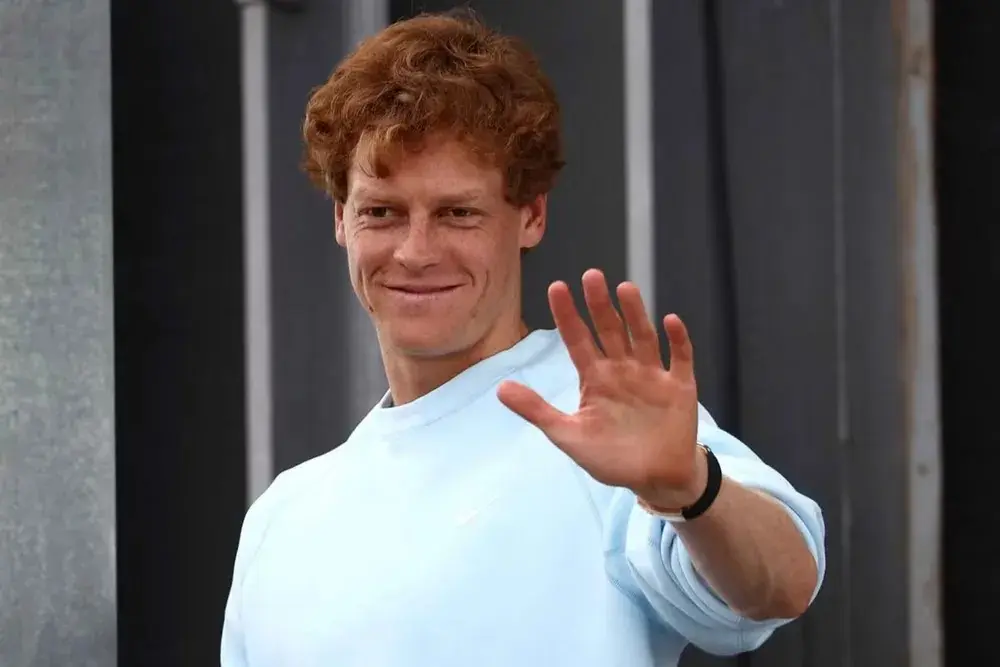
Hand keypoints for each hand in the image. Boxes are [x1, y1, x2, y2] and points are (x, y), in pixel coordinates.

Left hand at [497, 269, 704, 508]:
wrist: (655, 478)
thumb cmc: (611, 457)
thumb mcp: (568, 435)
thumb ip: (537, 410)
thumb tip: (500, 388)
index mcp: (595, 377)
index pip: (577, 339)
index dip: (567, 315)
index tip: (556, 287)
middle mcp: (622, 369)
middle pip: (609, 330)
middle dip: (599, 304)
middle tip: (591, 275)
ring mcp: (652, 375)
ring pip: (642, 337)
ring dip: (635, 313)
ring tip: (625, 288)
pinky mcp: (679, 387)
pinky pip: (680, 359)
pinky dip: (677, 340)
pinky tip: (669, 321)